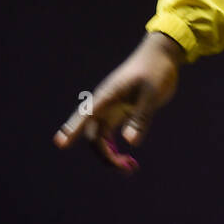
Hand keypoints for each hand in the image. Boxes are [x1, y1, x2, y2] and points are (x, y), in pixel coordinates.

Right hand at [53, 31, 187, 173]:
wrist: (162, 56)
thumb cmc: (155, 70)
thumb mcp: (151, 94)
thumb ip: (140, 117)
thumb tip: (130, 142)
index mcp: (108, 96)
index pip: (86, 114)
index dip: (72, 129)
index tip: (60, 143)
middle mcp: (106, 104)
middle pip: (95, 136)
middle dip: (105, 155)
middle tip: (127, 167)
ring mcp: (113, 109)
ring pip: (102, 139)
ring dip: (111, 155)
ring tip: (130, 167)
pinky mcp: (122, 113)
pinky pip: (112, 136)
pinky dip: (118, 149)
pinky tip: (128, 158)